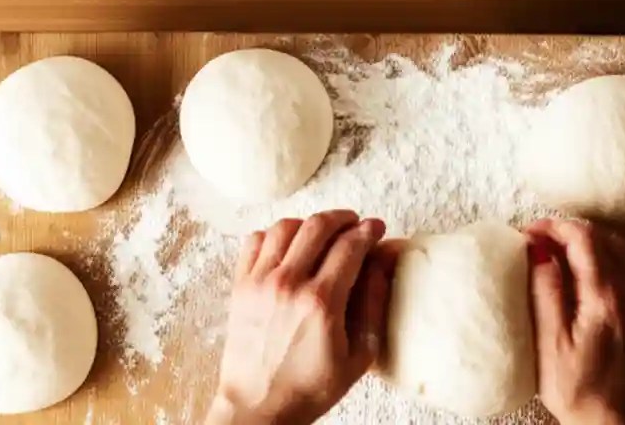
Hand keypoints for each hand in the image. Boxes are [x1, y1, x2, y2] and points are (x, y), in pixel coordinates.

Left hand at [206, 211, 395, 424]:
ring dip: (308, 224)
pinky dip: (273, 235)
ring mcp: (259, 282)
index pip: (350, 245)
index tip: (376, 228)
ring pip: (285, 226)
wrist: (258, 408)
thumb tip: (384, 260)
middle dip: (342, 218)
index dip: (368, 230)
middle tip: (353, 224)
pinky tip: (288, 246)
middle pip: (318, 226)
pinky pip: (255, 240)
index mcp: (322, 303)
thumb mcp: (359, 355)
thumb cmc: (311, 388)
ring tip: (322, 234)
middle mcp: (288, 284)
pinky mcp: (240, 286)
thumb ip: (375, 303)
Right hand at [525, 219, 624, 424]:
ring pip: (613, 244)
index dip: (552, 227)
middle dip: (565, 229)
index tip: (525, 233)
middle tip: (533, 239)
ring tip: (551, 248)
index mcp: (605, 296)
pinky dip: (597, 251)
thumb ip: (546, 291)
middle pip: (600, 235)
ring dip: (581, 238)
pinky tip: (576, 264)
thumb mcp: (550, 341)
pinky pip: (621, 260)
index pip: (582, 238)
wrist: (611, 417)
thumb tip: (538, 250)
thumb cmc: (575, 386)